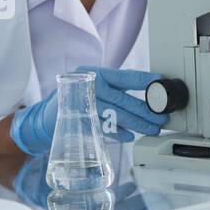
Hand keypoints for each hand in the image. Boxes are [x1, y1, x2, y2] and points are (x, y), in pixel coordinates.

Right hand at [9, 67, 165, 154]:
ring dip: (137, 124)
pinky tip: (129, 136)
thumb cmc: (77, 98)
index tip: (161, 83)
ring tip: (152, 129)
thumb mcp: (92, 85)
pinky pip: (104, 129)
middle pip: (123, 100)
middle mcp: (89, 87)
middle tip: (161, 118)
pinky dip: (118, 133)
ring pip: (116, 115)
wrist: (47, 115)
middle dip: (146, 111)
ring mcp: (84, 105)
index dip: (144, 80)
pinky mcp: (80, 122)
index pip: (124, 76)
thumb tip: (147, 94)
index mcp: (95, 74)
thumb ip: (114, 88)